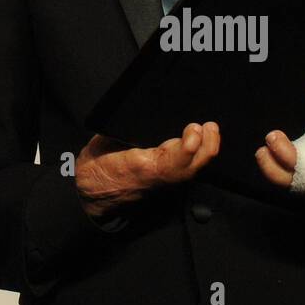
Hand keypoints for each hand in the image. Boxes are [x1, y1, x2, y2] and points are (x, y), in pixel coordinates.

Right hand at [75, 122, 219, 220]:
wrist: (92, 194)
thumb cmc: (95, 165)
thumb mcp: (100, 142)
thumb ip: (120, 129)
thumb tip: (132, 110)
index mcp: (137, 166)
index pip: (169, 162)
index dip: (186, 148)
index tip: (194, 129)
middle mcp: (153, 177)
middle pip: (187, 168)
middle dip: (204, 149)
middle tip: (210, 126)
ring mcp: (161, 182)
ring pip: (190, 172)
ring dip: (205, 153)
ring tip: (211, 130)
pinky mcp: (164, 181)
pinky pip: (186, 171)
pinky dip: (199, 157)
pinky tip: (205, 142)